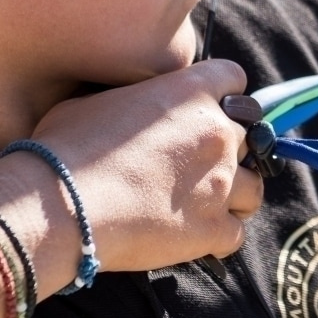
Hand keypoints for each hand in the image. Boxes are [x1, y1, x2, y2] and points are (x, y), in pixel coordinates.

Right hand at [0, 60, 263, 286]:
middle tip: (194, 167)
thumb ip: (132, 99)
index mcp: (190, 92)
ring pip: (254, 187)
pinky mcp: (213, 229)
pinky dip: (219, 239)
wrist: (62, 207)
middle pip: (247, 136)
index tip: (206, 111)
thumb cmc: (66, 149)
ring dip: (234, 195)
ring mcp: (220, 182)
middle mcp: (217, 133)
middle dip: (226, 150)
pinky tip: (195, 240)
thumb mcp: (93, 100)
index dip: (221, 95)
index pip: (233, 77)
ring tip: (204, 204)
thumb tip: (129, 106)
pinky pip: (236, 235)